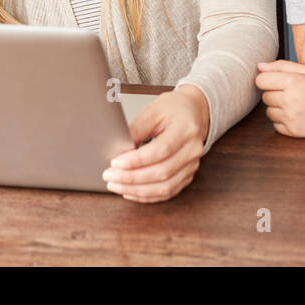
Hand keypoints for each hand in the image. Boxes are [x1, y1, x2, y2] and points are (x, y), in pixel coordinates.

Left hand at [102, 85, 208, 202]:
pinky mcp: (188, 176)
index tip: (115, 162)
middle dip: (132, 178)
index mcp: (185, 129)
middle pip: (162, 172)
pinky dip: (147, 196)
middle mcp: (192, 150)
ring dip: (137, 190)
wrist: (195, 112)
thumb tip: (119, 150)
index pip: (161, 150)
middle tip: (109, 175)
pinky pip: (168, 192)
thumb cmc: (174, 108)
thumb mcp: (153, 110)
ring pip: (165, 187)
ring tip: (116, 185)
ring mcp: (192, 165)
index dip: (137, 160)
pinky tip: (130, 191)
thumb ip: (136, 129)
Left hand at [255, 60, 304, 136]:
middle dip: (274, 94)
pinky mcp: (294, 131)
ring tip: (296, 104)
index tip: (277, 81)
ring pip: (268, 112)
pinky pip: (276, 126)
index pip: (260, 81)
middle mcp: (290, 100)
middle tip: (292, 92)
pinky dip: (283, 121)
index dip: (267, 80)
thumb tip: (258, 67)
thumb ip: (281, 66)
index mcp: (292, 82)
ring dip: (278, 108)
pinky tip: (298, 115)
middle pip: (264, 97)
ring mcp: (292, 117)